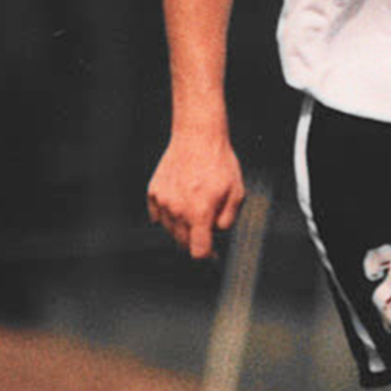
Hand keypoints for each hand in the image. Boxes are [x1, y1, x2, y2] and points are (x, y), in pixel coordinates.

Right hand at [146, 128, 244, 260]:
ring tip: (194, 210)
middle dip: (196, 240)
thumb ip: (228, 219)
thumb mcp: (236, 192)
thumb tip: (218, 232)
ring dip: (182, 228)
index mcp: (199, 213)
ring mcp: (163, 201)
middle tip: (206, 229)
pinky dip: (167, 216)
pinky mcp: (154, 192)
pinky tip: (179, 205)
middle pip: (183, 242)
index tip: (212, 252)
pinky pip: (158, 215)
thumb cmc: (218, 161)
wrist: (197, 136)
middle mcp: (178, 210)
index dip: (207, 254)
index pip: (198, 251)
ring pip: (170, 230)